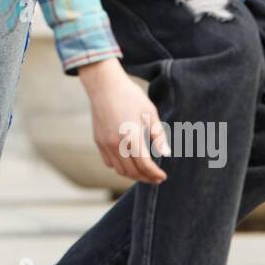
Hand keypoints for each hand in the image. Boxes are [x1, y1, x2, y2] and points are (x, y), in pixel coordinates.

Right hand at [78, 58, 168, 183]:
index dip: (154, 174)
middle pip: (131, 171)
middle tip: (155, 178)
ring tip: (143, 173)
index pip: (144, 164)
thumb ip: (158, 135)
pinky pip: (109, 162)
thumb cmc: (130, 96)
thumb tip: (166, 153)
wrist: (104, 85)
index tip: (162, 177)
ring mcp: (105, 143)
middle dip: (145, 178)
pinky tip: (128, 163)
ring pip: (119, 170)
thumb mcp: (150, 112)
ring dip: (132, 175)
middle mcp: (115, 142)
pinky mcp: (98, 141)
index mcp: (131, 135)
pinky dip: (120, 167)